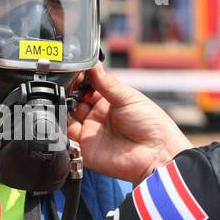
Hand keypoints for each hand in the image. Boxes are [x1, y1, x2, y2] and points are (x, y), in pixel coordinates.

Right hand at [68, 64, 192, 184]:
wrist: (156, 153)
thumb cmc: (150, 125)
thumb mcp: (128, 98)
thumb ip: (107, 83)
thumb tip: (93, 66)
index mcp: (108, 101)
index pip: (86, 87)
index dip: (79, 80)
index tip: (74, 72)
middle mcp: (97, 116)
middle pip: (73, 101)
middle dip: (69, 93)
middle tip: (69, 87)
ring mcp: (90, 131)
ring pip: (67, 117)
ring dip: (63, 108)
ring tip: (67, 101)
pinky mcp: (84, 148)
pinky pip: (66, 136)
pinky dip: (62, 126)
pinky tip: (66, 117)